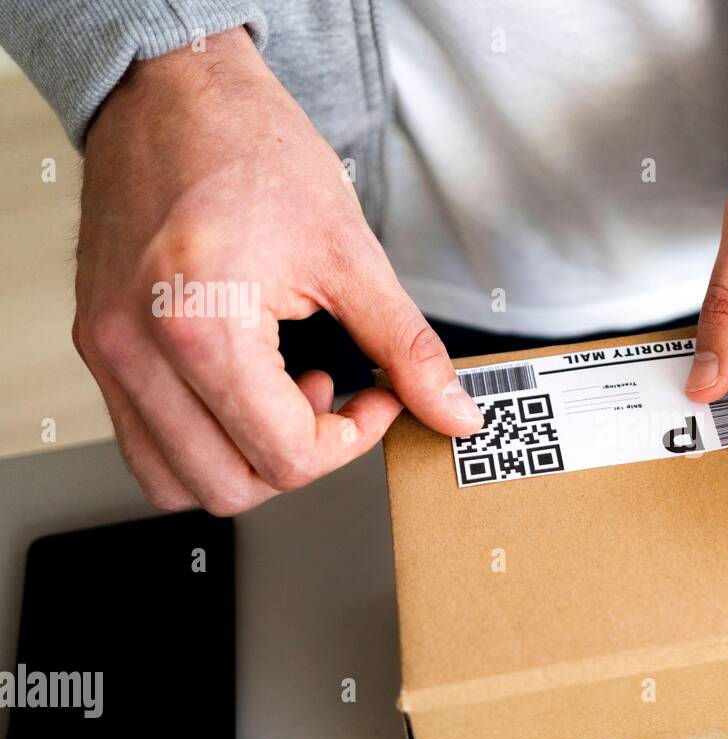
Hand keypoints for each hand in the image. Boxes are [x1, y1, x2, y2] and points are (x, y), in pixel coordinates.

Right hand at [73, 28, 482, 514]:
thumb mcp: (350, 251)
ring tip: (288, 395)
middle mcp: (137, 349)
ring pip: (180, 482)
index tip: (379, 399)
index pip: (286, 456)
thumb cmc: (251, 150)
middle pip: (232, 485)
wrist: (173, 92)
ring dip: (249, 461)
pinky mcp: (98, 346)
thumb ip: (406, 347)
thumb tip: (455, 412)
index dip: (353, 441)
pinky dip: (203, 443)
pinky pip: (146, 445)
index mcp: (200, 326)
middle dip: (304, 458)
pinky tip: (244, 388)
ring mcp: (107, 352)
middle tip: (340, 400)